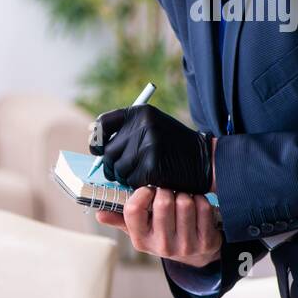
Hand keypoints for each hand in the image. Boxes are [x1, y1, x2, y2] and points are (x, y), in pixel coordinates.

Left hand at [90, 104, 212, 192]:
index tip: (98, 150)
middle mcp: (142, 127)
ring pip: (117, 170)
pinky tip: (152, 179)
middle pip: (108, 153)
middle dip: (113, 165)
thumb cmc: (174, 145)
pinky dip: (138, 185)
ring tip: (144, 172)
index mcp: (140, 113)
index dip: (97, 141)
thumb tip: (92, 134)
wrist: (205, 161)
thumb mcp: (152, 127)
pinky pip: (131, 181)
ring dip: (126, 176)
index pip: (102, 125)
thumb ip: (126, 129)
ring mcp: (147, 148)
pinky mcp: (151, 168)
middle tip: (127, 168)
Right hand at [95, 185, 221, 267]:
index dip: (141, 193)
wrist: (195, 255)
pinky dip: (200, 199)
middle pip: (163, 203)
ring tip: (181, 199)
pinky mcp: (207, 241)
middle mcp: (162, 246)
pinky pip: (203, 207)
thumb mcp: (140, 230)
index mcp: (141, 240)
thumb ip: (120, 219)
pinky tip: (196, 204)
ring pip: (185, 202)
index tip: (147, 190)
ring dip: (184, 194)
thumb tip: (100, 214)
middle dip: (166, 191)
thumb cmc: (163, 235)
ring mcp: (186, 245)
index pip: (133, 210)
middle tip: (167, 192)